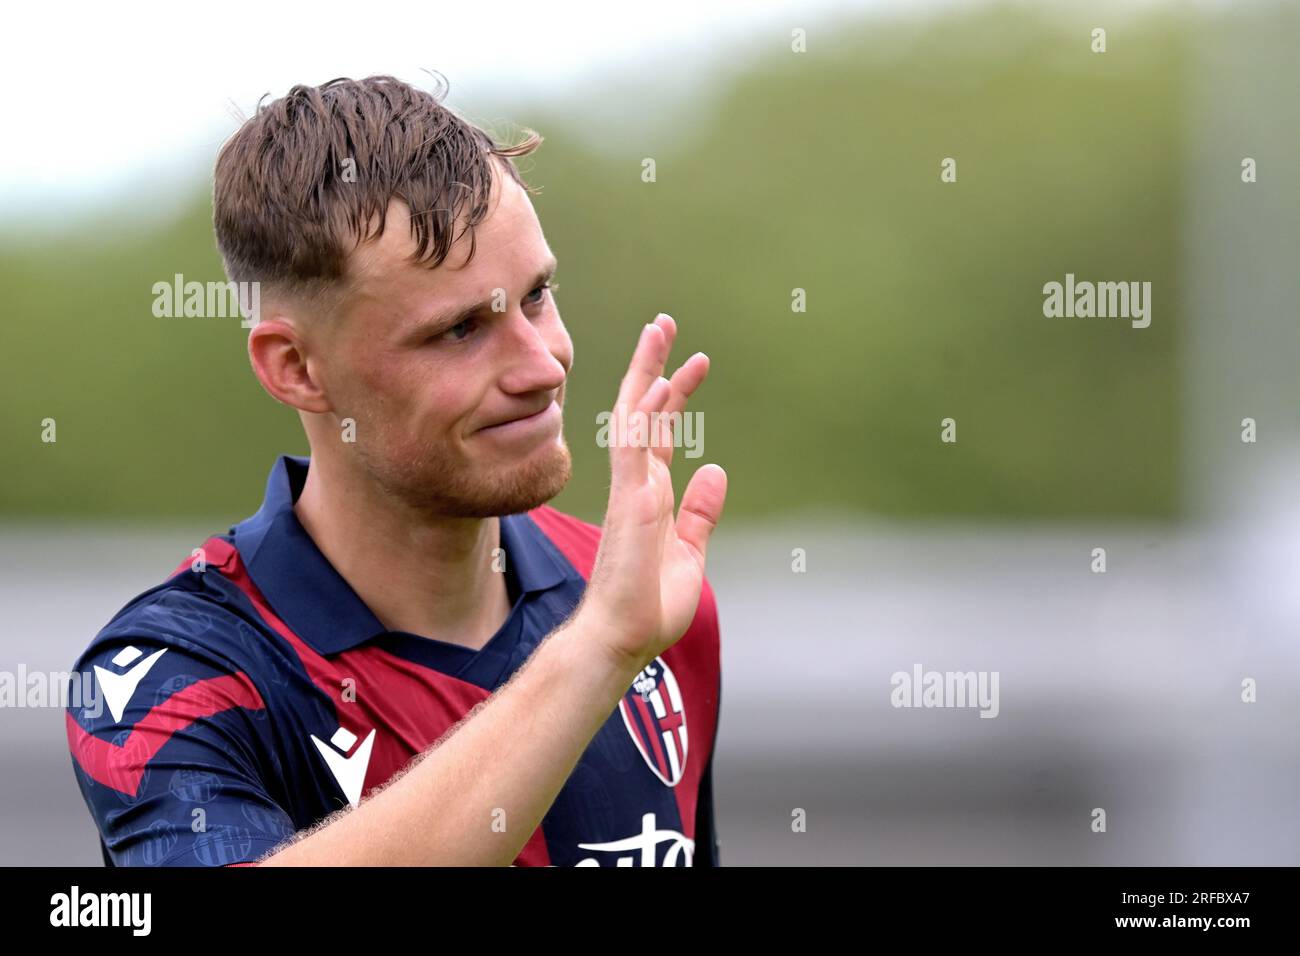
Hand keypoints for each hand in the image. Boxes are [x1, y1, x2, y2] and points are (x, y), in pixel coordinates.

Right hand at [580, 313, 727, 672]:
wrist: (622, 638)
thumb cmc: (648, 604)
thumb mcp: (690, 551)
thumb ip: (700, 512)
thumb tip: (715, 471)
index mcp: (651, 494)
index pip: (661, 431)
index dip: (675, 394)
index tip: (692, 362)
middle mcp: (638, 484)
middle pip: (642, 411)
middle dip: (654, 366)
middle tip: (665, 323)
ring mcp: (630, 491)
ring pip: (633, 418)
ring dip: (646, 373)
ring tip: (660, 331)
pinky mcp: (628, 505)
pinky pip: (632, 452)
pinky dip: (642, 417)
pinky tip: (654, 386)